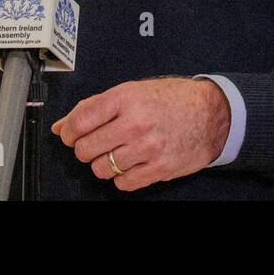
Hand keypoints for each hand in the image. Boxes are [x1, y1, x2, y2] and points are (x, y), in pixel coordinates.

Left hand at [51, 77, 229, 191]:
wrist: (211, 114)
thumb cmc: (173, 99)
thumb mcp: (134, 91)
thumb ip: (96, 107)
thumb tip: (63, 126)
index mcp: (126, 98)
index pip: (81, 120)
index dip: (69, 131)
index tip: (70, 135)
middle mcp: (136, 122)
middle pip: (87, 148)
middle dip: (84, 149)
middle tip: (93, 144)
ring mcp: (148, 147)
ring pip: (102, 169)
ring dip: (103, 164)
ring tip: (114, 153)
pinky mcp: (159, 168)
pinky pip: (124, 183)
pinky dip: (121, 178)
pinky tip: (130, 164)